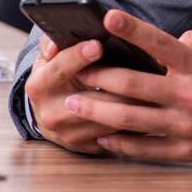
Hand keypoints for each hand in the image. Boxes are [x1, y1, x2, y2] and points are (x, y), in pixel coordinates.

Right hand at [25, 34, 149, 155]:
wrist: (51, 113)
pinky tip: (150, 108)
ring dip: (132, 104)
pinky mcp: (87, 148)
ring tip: (153, 87)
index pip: (59, 70)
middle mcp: (50, 114)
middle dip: (117, 84)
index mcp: (39, 86)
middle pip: (90, 99)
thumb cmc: (57, 76)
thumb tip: (54, 44)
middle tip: (139, 70)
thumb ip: (51, 44)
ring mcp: (68, 135)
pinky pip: (117, 136)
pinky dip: (135, 122)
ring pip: (108, 120)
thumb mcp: (49, 57)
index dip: (78, 56)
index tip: (98, 45)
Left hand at [69, 8, 191, 170]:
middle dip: (99, 75)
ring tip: (74, 104)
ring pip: (131, 119)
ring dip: (98, 110)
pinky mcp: (187, 152)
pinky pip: (146, 149)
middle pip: (133, 84)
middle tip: (75, 67)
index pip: (160, 43)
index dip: (132, 29)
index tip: (106, 18)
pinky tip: (101, 137)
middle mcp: (190, 97)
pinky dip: (120, 144)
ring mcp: (186, 128)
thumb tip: (173, 39)